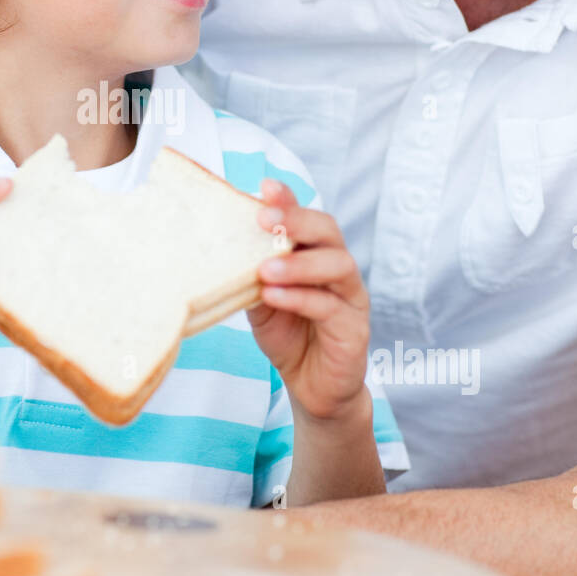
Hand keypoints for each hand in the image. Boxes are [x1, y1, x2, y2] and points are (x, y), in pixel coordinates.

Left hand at [247, 179, 370, 423]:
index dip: (289, 201)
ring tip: (264, 268)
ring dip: (298, 263)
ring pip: (336, 265)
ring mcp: (351, 297)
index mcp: (316, 255)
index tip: (264, 187)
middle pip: (328, 231)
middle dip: (297, 221)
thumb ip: (252, 273)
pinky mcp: (354, 328)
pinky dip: (300, 298)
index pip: (306, 218)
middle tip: (265, 220)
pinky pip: (329, 306)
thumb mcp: (262, 299)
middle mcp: (339, 269)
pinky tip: (275, 296)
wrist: (313, 388)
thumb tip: (221, 244)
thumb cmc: (288, 336)